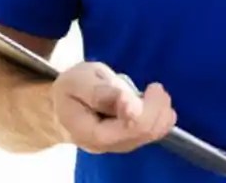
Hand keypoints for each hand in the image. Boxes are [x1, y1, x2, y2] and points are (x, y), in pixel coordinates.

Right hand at [50, 62, 176, 153]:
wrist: (63, 105)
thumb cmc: (71, 90)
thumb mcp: (77, 81)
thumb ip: (99, 91)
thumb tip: (126, 99)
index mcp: (89, 132)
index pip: (125, 129)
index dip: (144, 110)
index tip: (150, 87)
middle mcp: (107, 145)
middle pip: (144, 132)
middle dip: (157, 106)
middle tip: (155, 86)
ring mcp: (120, 144)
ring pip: (153, 133)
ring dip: (161, 110)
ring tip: (154, 91)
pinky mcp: (130, 140)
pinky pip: (155, 132)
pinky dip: (162, 116)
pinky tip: (155, 103)